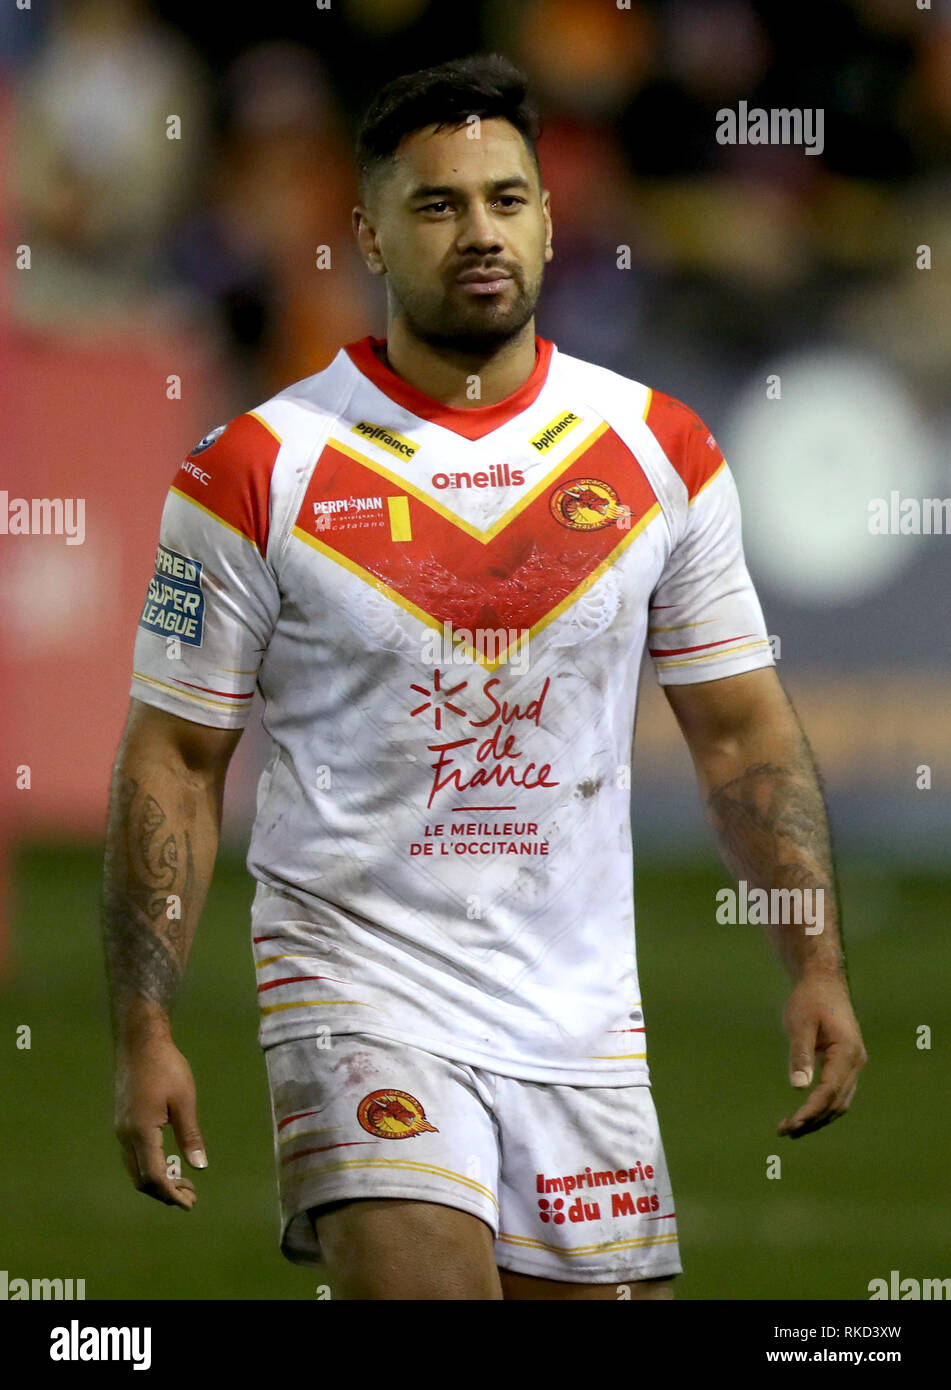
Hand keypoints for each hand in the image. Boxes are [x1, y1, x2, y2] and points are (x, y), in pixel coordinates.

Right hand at [114, 1032, 207, 1207]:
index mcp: (141, 1133)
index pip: (154, 1177)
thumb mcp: (184, 1100)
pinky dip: (149, 1167)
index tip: (190, 1203)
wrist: (139, 1043)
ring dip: (157, 1181)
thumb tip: (199, 1166)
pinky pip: (133, 1156)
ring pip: (135, 1169)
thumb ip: (190, 1135)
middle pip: (141, 1179)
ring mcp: (121, 1130)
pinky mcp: (122, 1122)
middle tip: (191, 1196)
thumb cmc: (166, 1067)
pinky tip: (167, 1162)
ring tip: (182, 1183)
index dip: (172, 1194)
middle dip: (165, 1192)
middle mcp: (126, 1136)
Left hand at [777, 973, 866, 1137]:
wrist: (823, 982)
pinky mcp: (847, 1064)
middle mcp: (856, 1062)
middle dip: (813, 1120)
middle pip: (837, 1102)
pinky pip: (838, 1094)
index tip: (792, 1123)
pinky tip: (805, 1115)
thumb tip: (798, 1086)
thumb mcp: (800, 1023)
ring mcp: (854, 1064)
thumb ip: (800, 1054)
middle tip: (785, 1131)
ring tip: (791, 1129)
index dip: (811, 1110)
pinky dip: (823, 1107)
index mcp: (848, 1052)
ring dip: (818, 1118)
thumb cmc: (810, 1000)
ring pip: (840, 1102)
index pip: (830, 1090)